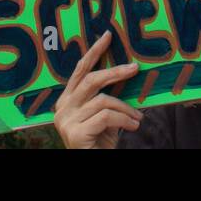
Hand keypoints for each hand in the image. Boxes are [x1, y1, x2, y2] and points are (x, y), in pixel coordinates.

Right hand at [53, 30, 143, 148]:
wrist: (93, 165)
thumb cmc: (99, 140)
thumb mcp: (103, 114)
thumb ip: (106, 96)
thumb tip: (126, 69)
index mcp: (66, 101)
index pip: (80, 70)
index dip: (94, 52)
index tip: (108, 36)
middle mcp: (62, 109)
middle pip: (91, 80)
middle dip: (115, 72)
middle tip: (135, 68)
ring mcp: (67, 121)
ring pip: (103, 100)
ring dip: (125, 108)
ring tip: (137, 118)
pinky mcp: (76, 133)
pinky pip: (106, 116)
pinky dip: (124, 119)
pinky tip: (133, 125)